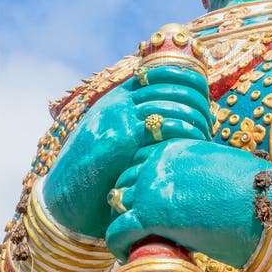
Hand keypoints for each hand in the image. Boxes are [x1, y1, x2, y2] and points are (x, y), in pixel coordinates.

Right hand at [42, 66, 211, 237]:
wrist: (63, 199)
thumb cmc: (93, 175)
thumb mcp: (113, 140)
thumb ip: (135, 126)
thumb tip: (169, 125)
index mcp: (116, 99)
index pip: (158, 72)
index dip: (185, 78)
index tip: (203, 94)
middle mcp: (118, 104)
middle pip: (169, 86)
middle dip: (195, 100)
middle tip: (208, 118)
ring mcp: (119, 119)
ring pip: (169, 104)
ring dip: (194, 117)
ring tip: (205, 132)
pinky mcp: (122, 140)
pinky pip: (162, 126)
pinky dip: (184, 131)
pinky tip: (195, 142)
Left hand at [105, 139, 271, 265]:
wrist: (263, 205)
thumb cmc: (251, 190)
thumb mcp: (217, 168)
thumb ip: (194, 174)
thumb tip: (189, 192)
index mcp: (175, 147)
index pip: (141, 160)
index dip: (142, 181)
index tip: (147, 201)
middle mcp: (158, 161)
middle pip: (125, 181)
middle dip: (129, 201)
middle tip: (138, 223)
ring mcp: (150, 186)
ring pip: (118, 204)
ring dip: (124, 220)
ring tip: (134, 240)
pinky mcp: (149, 215)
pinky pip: (117, 230)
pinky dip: (118, 244)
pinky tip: (126, 254)